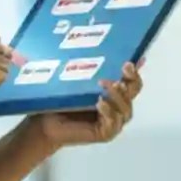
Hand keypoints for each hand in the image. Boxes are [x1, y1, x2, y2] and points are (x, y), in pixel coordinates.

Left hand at [31, 58, 145, 151]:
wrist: (46, 121)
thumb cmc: (61, 99)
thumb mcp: (76, 80)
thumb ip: (91, 68)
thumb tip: (104, 46)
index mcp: (114, 93)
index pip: (132, 82)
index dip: (134, 72)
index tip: (128, 62)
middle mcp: (118, 107)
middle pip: (133, 93)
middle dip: (130, 81)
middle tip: (122, 71)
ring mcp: (113, 122)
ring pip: (125, 109)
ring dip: (117, 95)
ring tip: (105, 84)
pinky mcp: (105, 133)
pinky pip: (113, 123)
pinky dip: (108, 112)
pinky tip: (100, 103)